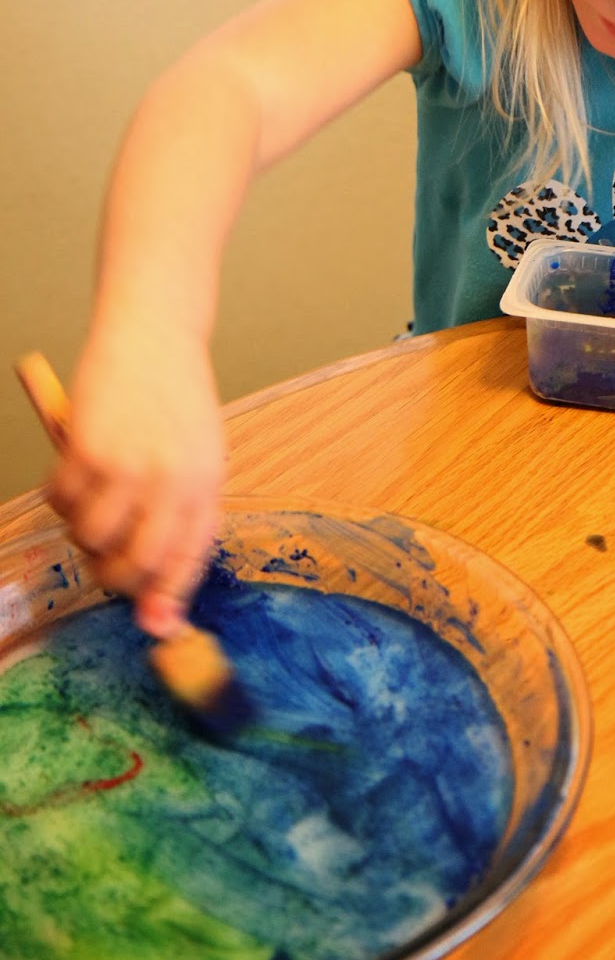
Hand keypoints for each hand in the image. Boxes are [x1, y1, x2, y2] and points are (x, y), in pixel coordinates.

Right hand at [46, 319, 225, 637]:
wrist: (154, 333)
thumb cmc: (176, 399)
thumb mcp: (201, 455)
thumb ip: (185, 515)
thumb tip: (161, 596)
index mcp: (208, 483)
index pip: (189, 559)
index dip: (168, 598)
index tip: (154, 626)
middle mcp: (172, 479)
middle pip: (136, 563)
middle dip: (113, 575)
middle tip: (102, 561)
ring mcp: (128, 464)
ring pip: (90, 537)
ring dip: (82, 532)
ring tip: (90, 503)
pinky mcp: (86, 447)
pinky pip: (61, 501)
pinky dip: (60, 499)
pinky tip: (72, 475)